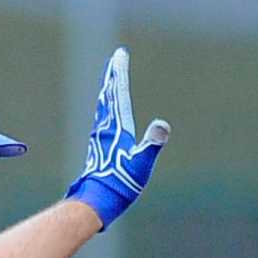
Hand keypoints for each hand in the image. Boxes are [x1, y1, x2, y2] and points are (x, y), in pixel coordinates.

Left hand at [66, 47, 169, 229]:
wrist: (96, 202)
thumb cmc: (120, 184)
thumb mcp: (142, 163)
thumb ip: (152, 143)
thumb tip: (161, 126)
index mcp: (116, 128)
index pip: (117, 94)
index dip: (119, 74)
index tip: (119, 55)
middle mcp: (105, 130)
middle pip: (108, 96)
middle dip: (112, 77)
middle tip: (115, 60)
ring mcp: (101, 139)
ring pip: (104, 108)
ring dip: (108, 92)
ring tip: (110, 80)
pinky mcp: (100, 149)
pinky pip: (103, 121)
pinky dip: (106, 109)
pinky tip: (107, 113)